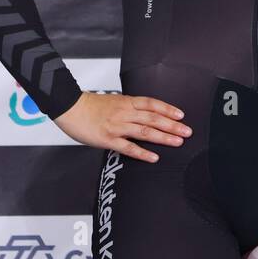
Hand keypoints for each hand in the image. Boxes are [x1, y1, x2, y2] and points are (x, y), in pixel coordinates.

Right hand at [54, 91, 191, 162]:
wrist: (70, 107)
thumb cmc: (91, 105)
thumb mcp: (114, 100)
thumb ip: (130, 107)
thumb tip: (145, 113)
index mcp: (127, 102)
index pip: (152, 104)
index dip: (168, 109)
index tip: (181, 115)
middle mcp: (125, 113)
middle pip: (153, 118)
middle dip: (172, 125)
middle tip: (187, 132)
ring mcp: (117, 126)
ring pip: (144, 132)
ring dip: (163, 137)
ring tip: (178, 142)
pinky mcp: (107, 140)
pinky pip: (128, 147)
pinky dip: (142, 153)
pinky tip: (154, 158)